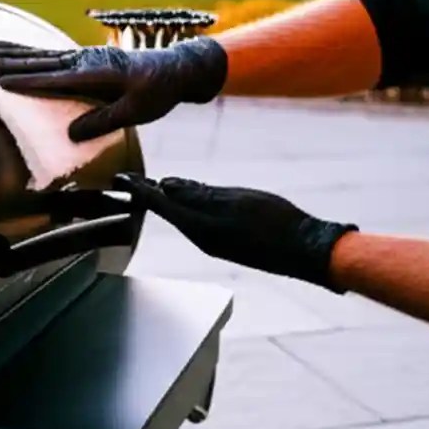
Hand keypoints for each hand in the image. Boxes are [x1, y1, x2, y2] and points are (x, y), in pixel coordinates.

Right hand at [0, 37, 228, 141]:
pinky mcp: (86, 59)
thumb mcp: (136, 112)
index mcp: (97, 74)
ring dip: (16, 53)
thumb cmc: (158, 92)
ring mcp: (85, 57)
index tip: (1, 80)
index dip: (27, 81)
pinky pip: (53, 55)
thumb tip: (71, 134)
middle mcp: (87, 61)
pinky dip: (32, 52)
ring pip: (43, 55)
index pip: (54, 79)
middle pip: (42, 61)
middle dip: (11, 61)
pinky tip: (19, 52)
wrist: (177, 69)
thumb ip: (103, 121)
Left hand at [116, 173, 357, 291]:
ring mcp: (216, 240)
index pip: (160, 203)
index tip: (119, 177)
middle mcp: (202, 236)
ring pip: (183, 216)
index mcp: (199, 226)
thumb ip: (199, 194)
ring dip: (167, 201)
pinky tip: (189, 200)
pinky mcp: (230, 241)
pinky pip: (199, 221)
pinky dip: (187, 207)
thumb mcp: (236, 201)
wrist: (309, 251)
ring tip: (153, 186)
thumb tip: (165, 186)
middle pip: (168, 211)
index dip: (139, 189)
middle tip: (130, 180)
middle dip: (148, 195)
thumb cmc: (276, 223)